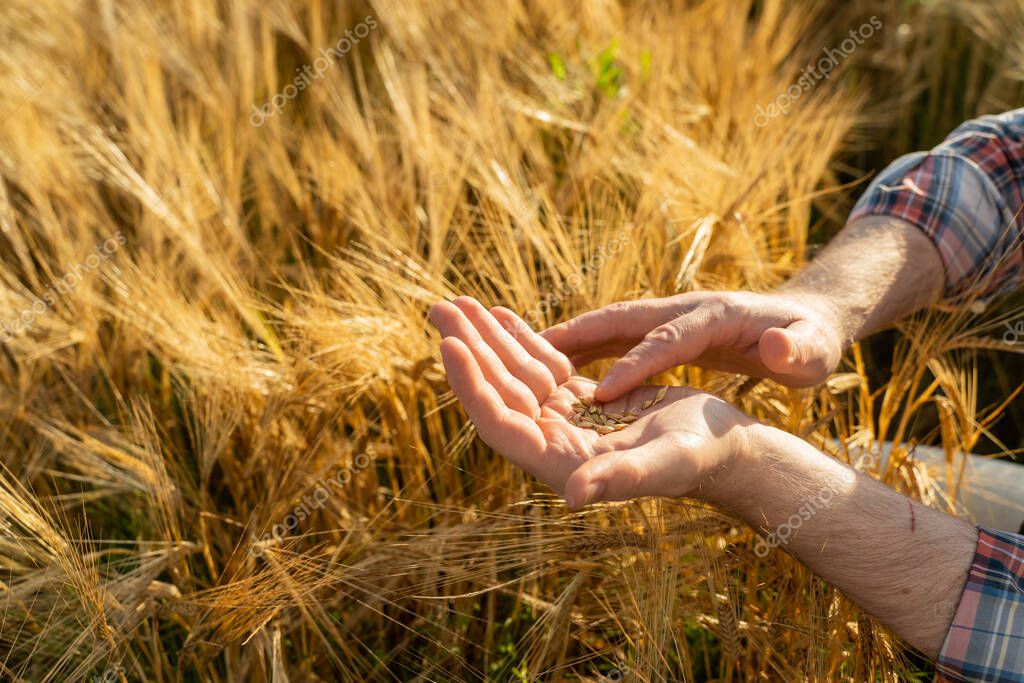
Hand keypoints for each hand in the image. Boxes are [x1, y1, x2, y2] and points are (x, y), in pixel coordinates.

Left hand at [429, 297, 752, 507]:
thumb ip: (616, 478)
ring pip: (515, 374)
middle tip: (438, 307)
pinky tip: (499, 314)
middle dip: (468, 348)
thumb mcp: (662, 465)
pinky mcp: (581, 399)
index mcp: (559, 462)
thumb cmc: (699, 461)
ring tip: (457, 302)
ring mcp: (564, 419)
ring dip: (486, 337)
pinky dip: (519, 338)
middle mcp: (552, 442)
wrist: (724, 449)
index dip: (472, 386)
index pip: (500, 422)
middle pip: (498, 391)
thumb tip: (572, 496)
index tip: (449, 344)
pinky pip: (540, 366)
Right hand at [541, 290, 843, 401]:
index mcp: (717, 316)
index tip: (602, 390)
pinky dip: (583, 348)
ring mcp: (671, 316)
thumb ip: (797, 349)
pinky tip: (553, 369)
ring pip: (611, 325)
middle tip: (530, 352)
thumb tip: (777, 346)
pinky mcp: (664, 328)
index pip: (669, 339)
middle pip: (623, 318)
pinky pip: (616, 337)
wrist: (806, 318)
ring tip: (521, 357)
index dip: (636, 362)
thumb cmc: (811, 341)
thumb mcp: (815, 350)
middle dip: (578, 335)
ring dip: (569, 339)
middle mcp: (685, 309)